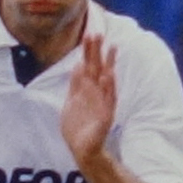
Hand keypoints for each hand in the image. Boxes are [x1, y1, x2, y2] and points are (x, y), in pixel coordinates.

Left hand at [59, 34, 118, 171]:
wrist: (81, 150)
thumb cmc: (77, 127)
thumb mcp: (71, 103)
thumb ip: (75, 86)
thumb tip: (77, 65)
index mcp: (86, 90)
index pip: (88, 65)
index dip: (88, 51)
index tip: (88, 33)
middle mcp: (96, 93)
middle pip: (97, 68)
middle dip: (97, 51)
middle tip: (97, 33)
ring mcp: (102, 103)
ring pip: (107, 80)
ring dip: (108, 65)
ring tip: (111, 49)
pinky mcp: (106, 115)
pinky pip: (109, 100)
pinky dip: (109, 88)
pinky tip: (108, 76)